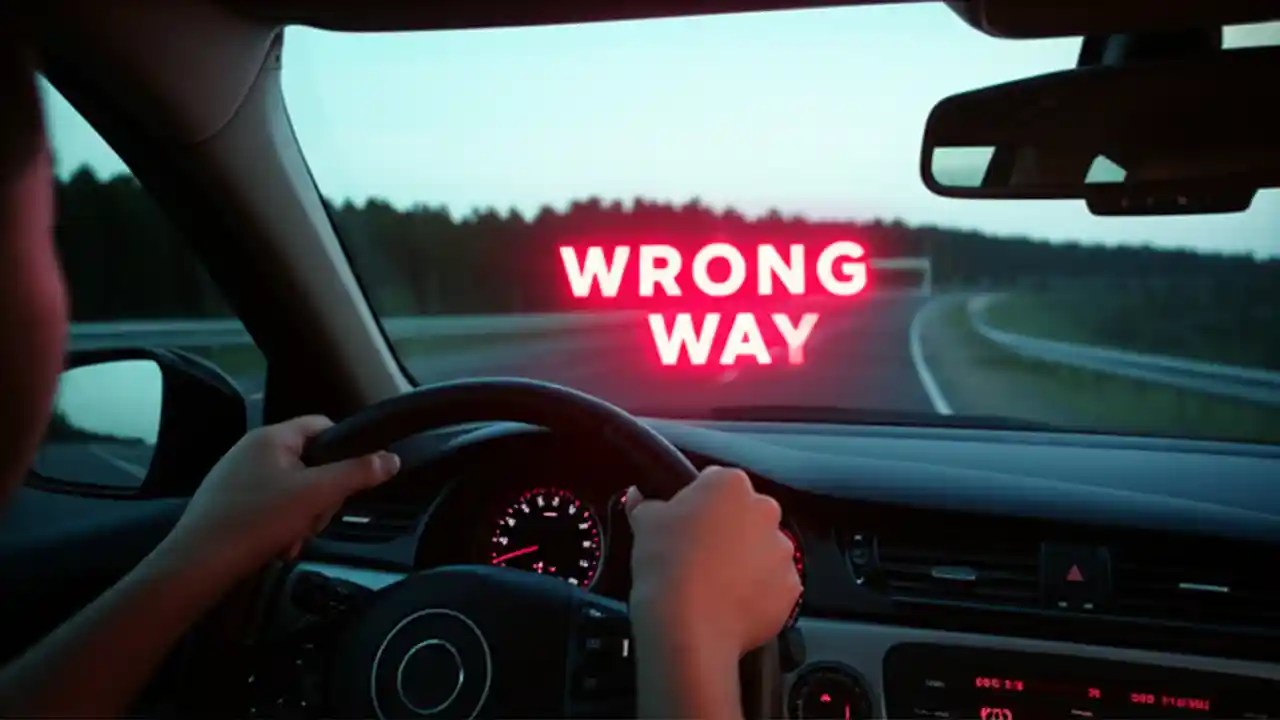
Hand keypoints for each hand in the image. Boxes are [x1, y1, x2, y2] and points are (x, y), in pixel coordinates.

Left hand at [162, 415, 399, 574]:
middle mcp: (251, 450)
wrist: (198, 564)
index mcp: (271, 437)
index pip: (322, 425)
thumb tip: (393, 458)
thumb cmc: (258, 520)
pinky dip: (281, 526)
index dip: (346, 448)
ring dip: (302, 516)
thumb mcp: (316, 495)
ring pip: (293, 490)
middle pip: (311, 462)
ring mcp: (236, 477)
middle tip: (317, 518)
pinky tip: (279, 547)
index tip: (353, 479)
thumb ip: (357, 474)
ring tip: (294, 539)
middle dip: (321, 495)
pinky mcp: (228, 503)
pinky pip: (270, 507)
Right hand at [626, 466, 799, 659]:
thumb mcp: (644, 524)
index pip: (714, 482)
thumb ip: (645, 503)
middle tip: (699, 554)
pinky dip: (758, 592)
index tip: (683, 525)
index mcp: (731, 484)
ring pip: (762, 549)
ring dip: (746, 560)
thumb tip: (640, 495)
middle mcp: (765, 511)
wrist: (689, 627)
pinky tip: (732, 605)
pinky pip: (773, 584)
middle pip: (745, 514)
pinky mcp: (791, 588)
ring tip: (716, 584)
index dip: (696, 503)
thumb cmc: (665, 564)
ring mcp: (783, 551)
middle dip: (728, 529)